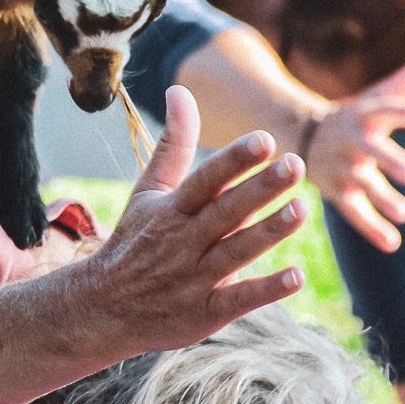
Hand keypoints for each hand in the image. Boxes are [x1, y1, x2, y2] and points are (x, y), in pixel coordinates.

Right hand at [61, 85, 307, 359]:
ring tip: (301, 210)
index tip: (264, 141)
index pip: (204, 181)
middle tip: (294, 165)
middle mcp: (181, 242)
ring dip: (268, 232)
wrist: (103, 308)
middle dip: (259, 190)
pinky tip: (296, 276)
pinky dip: (266, 290)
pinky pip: (239, 299)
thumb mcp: (149, 191)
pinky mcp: (205, 312)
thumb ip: (173, 144)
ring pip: (235, 252)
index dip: (233, 161)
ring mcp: (193, 279)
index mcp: (169, 211)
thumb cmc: (135, 241)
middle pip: (225, 213)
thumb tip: (180, 91)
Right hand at [305, 39, 404, 252]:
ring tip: (404, 214)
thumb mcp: (379, 94)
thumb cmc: (356, 116)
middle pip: (372, 151)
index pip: (384, 110)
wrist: (305, 139)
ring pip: (363, 186)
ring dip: (381, 199)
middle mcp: (353, 142)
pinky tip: (392, 244)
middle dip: (390, 161)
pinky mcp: (339, 194)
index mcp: (365, 115)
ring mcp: (344, 170)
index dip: (401, 111)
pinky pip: (355, 214)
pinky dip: (372, 229)